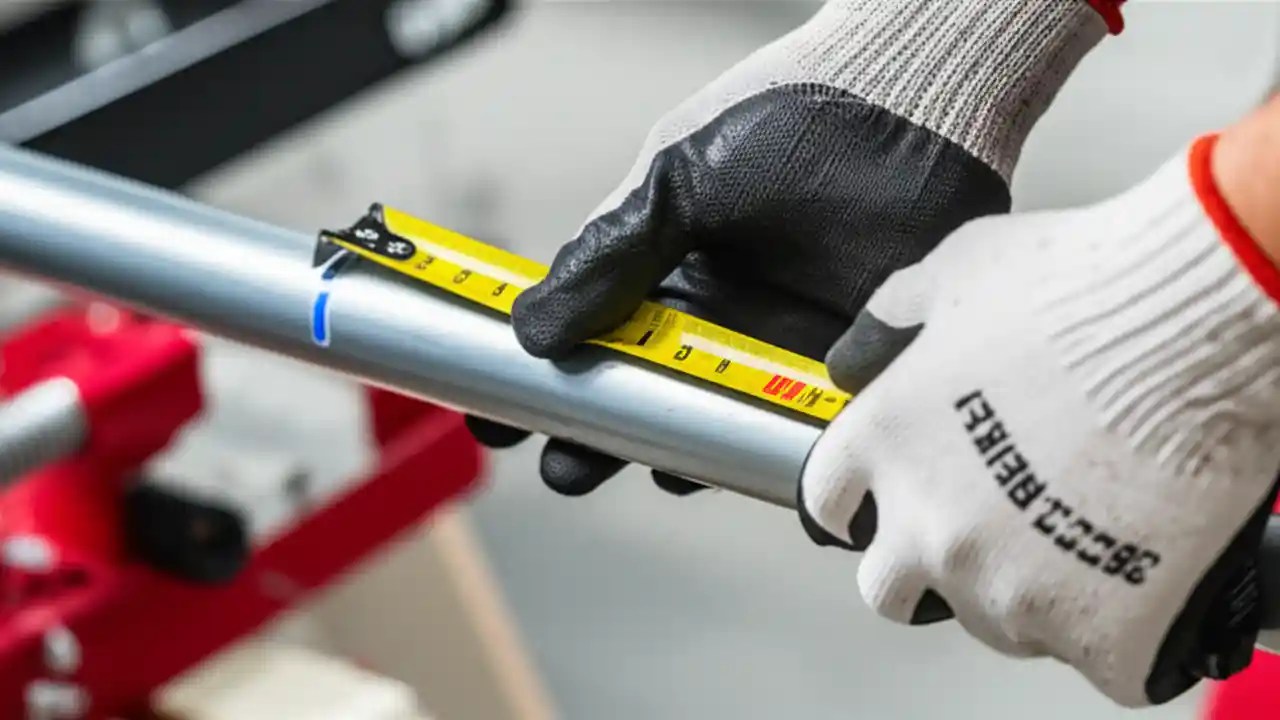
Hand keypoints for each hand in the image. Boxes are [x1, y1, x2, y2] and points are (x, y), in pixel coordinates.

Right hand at [470, 0, 1106, 495]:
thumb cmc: (789, 120)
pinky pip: (814, 439)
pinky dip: (797, 467)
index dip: (543, 388)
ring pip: (722, 437)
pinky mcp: (849, 374)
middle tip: (570, 467)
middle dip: (604, 444)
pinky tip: (782, 478)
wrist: (910, 104)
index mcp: (668, 281)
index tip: (497, 420)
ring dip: (693, 465)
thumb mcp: (679, 182)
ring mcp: (780, 355)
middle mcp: (719, 327)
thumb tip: (533, 325)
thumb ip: (610, 255)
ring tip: (671, 471)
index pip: (591, 347)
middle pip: (648, 408)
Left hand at [800, 137, 1279, 705]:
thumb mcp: (958, 272)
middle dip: (922, 571)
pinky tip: (1136, 576)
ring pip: (993, 623)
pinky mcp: (1094, 633)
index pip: (831, 504)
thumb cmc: (1085, 289)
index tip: (883, 506)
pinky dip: (1115, 632)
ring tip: (1078, 532)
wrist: (1193, 328)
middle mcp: (928, 525)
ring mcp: (1006, 587)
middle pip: (889, 588)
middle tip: (981, 536)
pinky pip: (1094, 659)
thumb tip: (866, 347)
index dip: (860, 505)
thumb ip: (896, 317)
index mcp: (885, 445)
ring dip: (1022, 591)